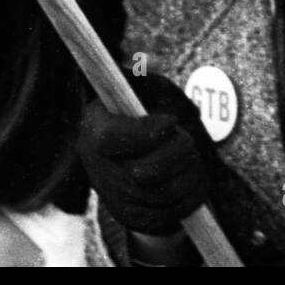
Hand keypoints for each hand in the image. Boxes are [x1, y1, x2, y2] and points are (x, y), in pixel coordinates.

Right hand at [78, 73, 211, 234]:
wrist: (157, 150)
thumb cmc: (153, 110)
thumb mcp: (148, 86)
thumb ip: (141, 78)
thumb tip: (139, 67)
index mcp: (93, 128)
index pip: (108, 139)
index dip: (144, 133)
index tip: (171, 121)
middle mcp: (96, 167)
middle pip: (145, 171)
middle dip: (178, 151)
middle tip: (186, 138)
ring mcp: (113, 197)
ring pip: (164, 193)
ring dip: (190, 171)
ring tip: (191, 154)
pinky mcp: (133, 217)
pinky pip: (171, 212)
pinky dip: (191, 192)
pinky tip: (190, 174)